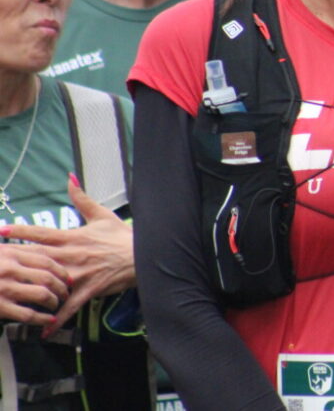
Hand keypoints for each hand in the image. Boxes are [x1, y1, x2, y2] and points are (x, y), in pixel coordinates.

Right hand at [0, 241, 69, 326]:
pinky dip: (43, 319)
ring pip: (42, 295)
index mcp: (11, 253)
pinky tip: (49, 321)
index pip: (47, 260)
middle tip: (66, 295)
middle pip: (49, 277)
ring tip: (57, 307)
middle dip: (62, 288)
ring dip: (55, 303)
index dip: (62, 271)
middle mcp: (10, 269)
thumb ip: (14, 251)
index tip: (68, 279)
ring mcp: (4, 288)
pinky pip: (28, 314)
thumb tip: (36, 254)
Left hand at [1, 175, 133, 334]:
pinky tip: (43, 329)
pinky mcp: (88, 290)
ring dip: (28, 290)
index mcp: (73, 237)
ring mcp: (78, 275)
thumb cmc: (122, 235)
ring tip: (10, 296)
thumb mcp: (102, 214)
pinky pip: (69, 307)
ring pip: (48, 282)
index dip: (20, 232)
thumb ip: (81, 198)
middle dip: (14, 260)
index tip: (1, 232)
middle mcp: (71, 256)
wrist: (144, 254)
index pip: (41, 233)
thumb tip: (69, 178)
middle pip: (36, 258)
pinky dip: (56, 319)